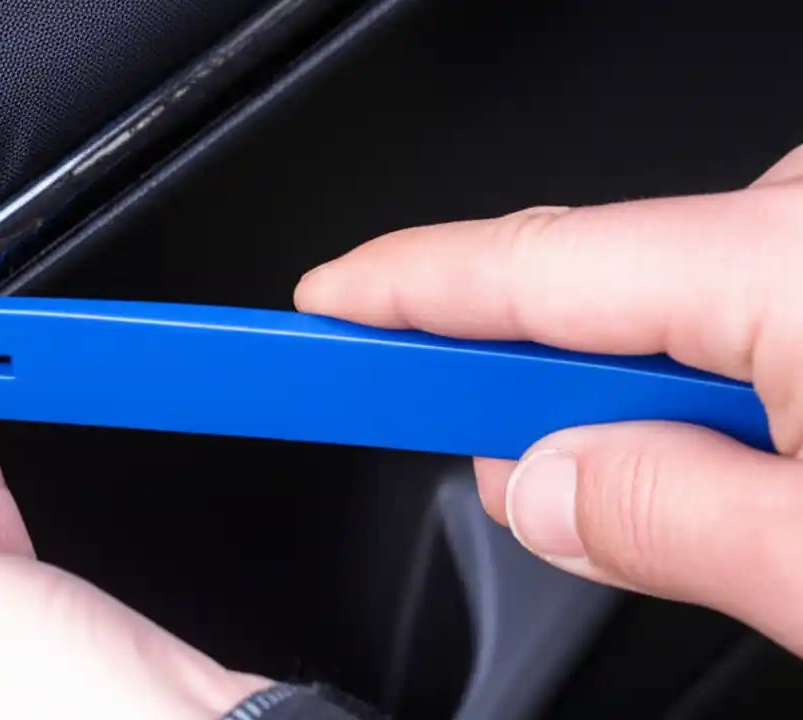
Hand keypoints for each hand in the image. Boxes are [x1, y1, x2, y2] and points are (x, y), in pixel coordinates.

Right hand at [295, 144, 802, 653]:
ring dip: (658, 399)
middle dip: (546, 391)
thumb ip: (664, 518)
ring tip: (720, 505)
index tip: (316, 318)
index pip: (529, 265)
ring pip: (679, 293)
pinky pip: (747, 289)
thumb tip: (545, 486)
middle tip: (545, 491)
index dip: (401, 292)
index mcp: (791, 262)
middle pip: (600, 279)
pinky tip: (764, 455)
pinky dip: (724, 371)